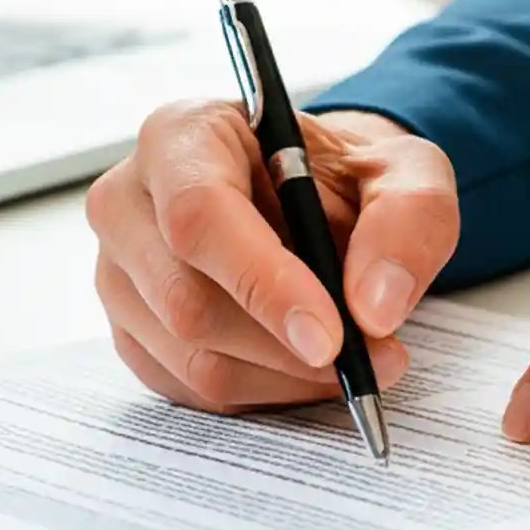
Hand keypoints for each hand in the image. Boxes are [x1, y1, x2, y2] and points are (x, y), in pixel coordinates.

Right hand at [87, 101, 458, 412]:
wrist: (316, 199)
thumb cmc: (347, 176)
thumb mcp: (406, 172)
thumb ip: (408, 220)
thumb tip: (375, 306)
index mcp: (182, 136)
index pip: (199, 215)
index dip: (262, 283)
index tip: (330, 336)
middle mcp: (130, 203)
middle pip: (187, 301)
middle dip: (288, 347)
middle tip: (374, 357)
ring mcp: (122, 274)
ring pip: (192, 357)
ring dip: (287, 377)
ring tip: (358, 361)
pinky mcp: (132, 332)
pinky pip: (192, 389)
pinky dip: (265, 392)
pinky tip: (308, 368)